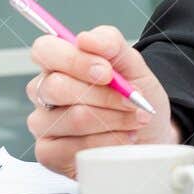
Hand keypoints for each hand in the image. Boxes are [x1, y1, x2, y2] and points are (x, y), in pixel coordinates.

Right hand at [27, 25, 176, 177]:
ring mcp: (42, 123)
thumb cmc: (135, 96)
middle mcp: (44, 92)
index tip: (108, 72)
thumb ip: (111, 43)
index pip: (44, 50)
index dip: (76, 61)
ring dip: (114, 119)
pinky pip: (73, 148)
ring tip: (134, 119)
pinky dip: (107, 142)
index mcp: (58, 63)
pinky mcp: (48, 153)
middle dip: (105, 95)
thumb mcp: (133, 64)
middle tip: (133, 100)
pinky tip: (121, 138)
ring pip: (73, 118)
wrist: (151, 132)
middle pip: (57, 86)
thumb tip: (85, 39)